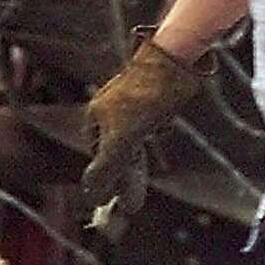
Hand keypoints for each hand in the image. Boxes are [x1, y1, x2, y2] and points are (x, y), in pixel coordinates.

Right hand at [81, 33, 212, 207]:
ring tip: (145, 176)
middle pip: (115, 151)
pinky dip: (153, 133)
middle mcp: (109, 108)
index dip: (109, 180)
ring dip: (139, 159)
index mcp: (95, 116)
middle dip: (126, 175)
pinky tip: (161, 132)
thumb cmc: (145, 100)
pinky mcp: (152, 95)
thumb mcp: (122, 142)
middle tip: (134, 203)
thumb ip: (107, 171)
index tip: (121, 201)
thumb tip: (92, 200)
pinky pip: (149, 122)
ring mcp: (130, 102)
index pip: (98, 158)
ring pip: (133, 139)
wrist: (172, 61)